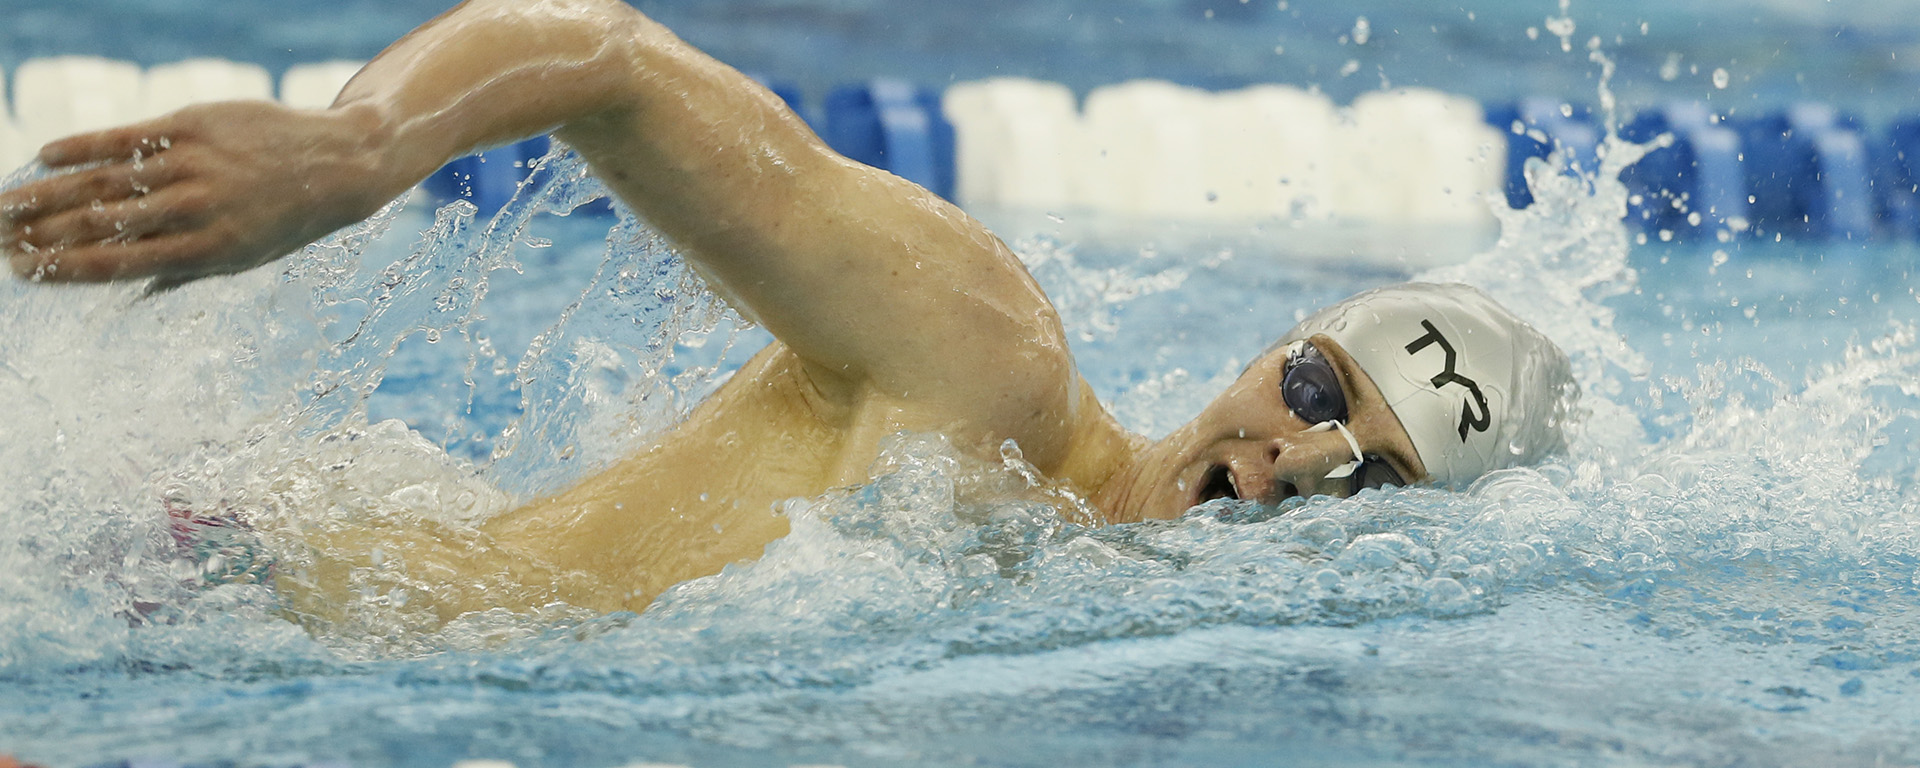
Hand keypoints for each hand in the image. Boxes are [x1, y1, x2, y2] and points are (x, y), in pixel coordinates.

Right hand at [0, 100, 399, 288]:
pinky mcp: (193, 126)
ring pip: (105, 182)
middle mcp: (196, 210)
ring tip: (4, 204)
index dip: (63, 268)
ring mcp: (193, 165)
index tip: (21, 270)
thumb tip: (129, 293)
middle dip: (40, 232)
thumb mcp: (244, 257)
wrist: (338, 164)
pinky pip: (128, 137)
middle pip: (100, 223)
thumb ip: (184, 270)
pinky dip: (84, 147)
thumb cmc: (285, 218)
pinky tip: (46, 156)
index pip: (117, 265)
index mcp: (206, 252)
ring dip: (46, 193)